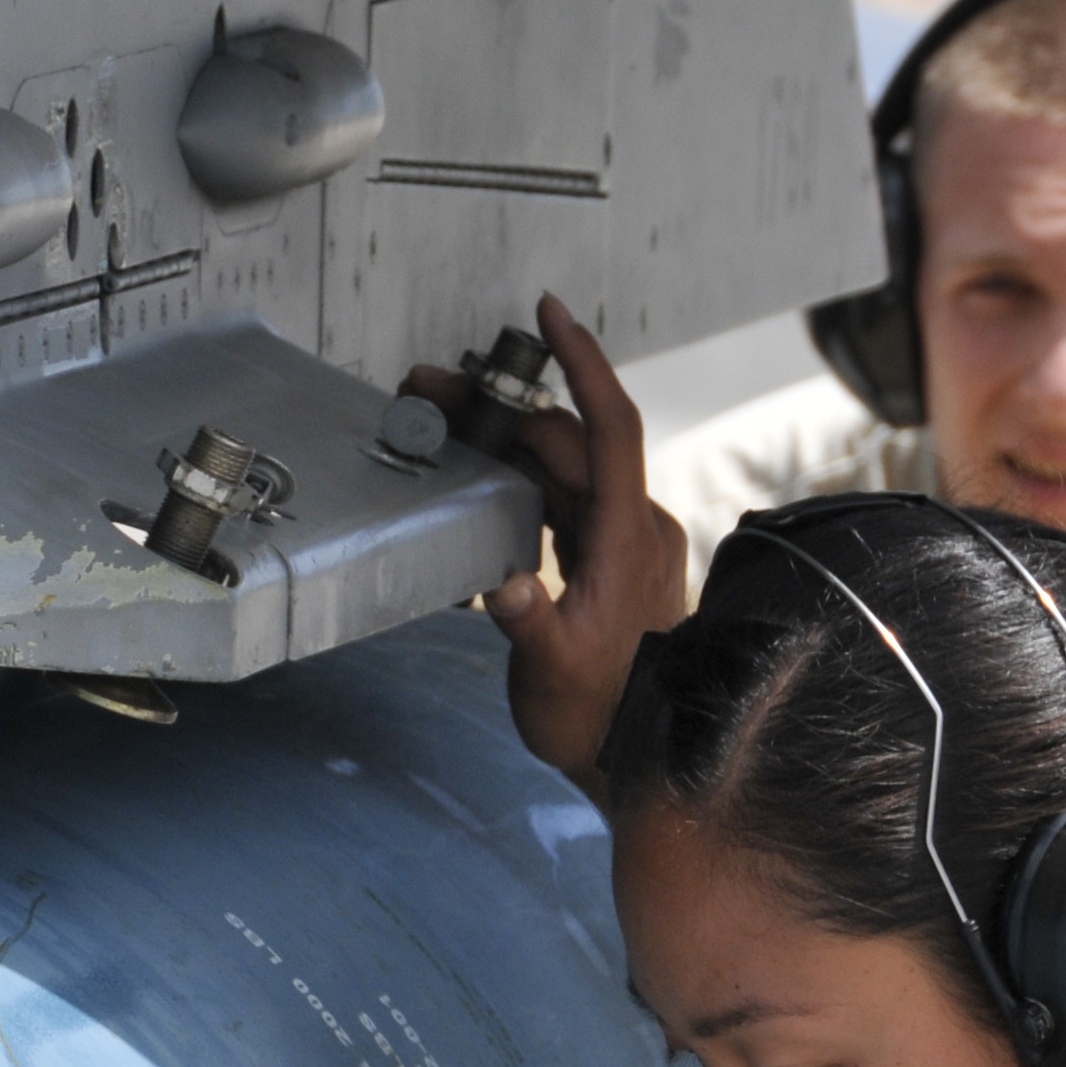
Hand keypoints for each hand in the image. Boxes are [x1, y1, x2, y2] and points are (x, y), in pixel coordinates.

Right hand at [406, 293, 689, 783]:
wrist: (635, 753)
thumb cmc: (599, 715)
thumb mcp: (555, 673)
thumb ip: (530, 624)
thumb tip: (507, 587)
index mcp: (627, 536)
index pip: (611, 426)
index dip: (584, 363)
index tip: (550, 313)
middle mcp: (633, 524)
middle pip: (567, 440)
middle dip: (501, 406)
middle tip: (430, 388)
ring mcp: (621, 539)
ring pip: (561, 466)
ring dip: (504, 440)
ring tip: (442, 422)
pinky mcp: (606, 558)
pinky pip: (561, 497)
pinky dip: (519, 478)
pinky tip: (476, 478)